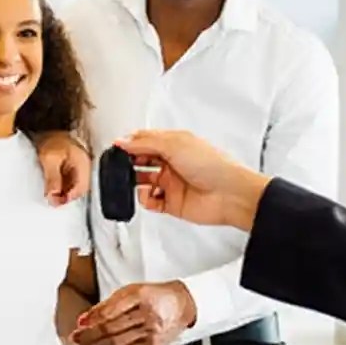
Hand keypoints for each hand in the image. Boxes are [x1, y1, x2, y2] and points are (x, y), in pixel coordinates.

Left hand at [35, 130, 91, 205]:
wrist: (47, 129)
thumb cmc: (52, 140)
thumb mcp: (50, 159)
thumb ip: (52, 178)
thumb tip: (53, 195)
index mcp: (83, 163)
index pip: (82, 187)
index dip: (69, 197)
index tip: (57, 202)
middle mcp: (84, 166)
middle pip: (79, 189)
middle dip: (66, 197)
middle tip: (53, 202)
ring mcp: (79, 167)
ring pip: (74, 187)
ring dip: (64, 193)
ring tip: (51, 197)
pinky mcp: (72, 168)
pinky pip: (69, 182)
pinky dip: (62, 188)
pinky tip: (53, 189)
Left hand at [69, 281, 196, 344]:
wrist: (184, 304)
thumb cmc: (156, 295)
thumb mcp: (133, 290)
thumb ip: (110, 303)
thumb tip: (87, 317)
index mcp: (140, 295)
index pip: (111, 310)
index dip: (93, 318)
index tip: (79, 324)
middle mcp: (146, 313)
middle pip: (111, 328)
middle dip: (89, 335)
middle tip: (74, 338)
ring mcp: (150, 331)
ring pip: (116, 342)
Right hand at [114, 130, 270, 230]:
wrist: (229, 194)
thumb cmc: (212, 165)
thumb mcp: (175, 144)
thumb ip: (146, 142)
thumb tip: (123, 141)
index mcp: (174, 144)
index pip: (146, 141)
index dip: (130, 143)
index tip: (116, 148)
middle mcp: (172, 163)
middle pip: (142, 161)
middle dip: (129, 162)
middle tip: (120, 165)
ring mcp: (171, 183)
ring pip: (143, 181)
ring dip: (134, 181)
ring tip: (131, 181)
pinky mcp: (172, 203)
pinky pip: (150, 201)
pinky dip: (145, 199)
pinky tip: (149, 195)